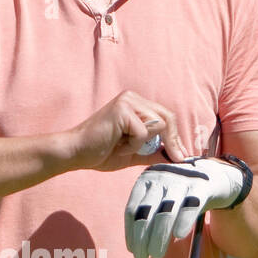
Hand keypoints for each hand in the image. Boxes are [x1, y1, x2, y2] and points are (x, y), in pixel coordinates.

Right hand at [63, 90, 185, 171]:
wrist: (76, 153)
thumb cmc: (100, 153)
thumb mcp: (134, 153)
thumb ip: (154, 151)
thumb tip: (178, 157)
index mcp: (136, 105)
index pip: (166, 117)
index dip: (175, 137)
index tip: (181, 155)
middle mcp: (133, 98)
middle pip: (168, 117)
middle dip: (173, 141)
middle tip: (178, 158)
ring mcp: (127, 101)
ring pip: (158, 124)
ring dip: (144, 143)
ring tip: (123, 146)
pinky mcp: (122, 109)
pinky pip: (143, 132)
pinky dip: (133, 145)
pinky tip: (116, 144)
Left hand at [124, 157, 244, 257]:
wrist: (213, 174)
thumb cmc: (181, 192)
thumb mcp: (161, 197)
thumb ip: (148, 215)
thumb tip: (134, 246)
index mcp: (146, 180)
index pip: (132, 210)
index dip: (131, 233)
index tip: (133, 250)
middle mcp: (161, 178)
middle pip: (146, 213)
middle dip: (142, 239)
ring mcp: (181, 181)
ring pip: (166, 213)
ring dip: (158, 237)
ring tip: (156, 255)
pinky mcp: (201, 186)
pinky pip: (190, 207)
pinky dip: (183, 222)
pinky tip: (179, 235)